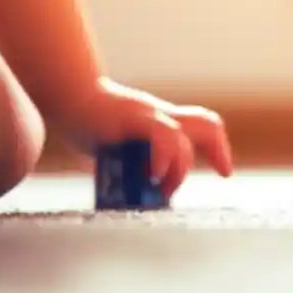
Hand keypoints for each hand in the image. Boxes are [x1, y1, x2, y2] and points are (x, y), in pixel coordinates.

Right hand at [49, 77, 232, 196]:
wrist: (67, 96)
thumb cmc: (91, 124)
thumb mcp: (120, 147)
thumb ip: (132, 165)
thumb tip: (136, 197)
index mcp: (163, 121)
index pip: (204, 127)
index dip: (219, 149)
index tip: (225, 171)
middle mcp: (161, 114)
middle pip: (206, 124)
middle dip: (217, 151)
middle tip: (215, 175)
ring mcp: (148, 114)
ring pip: (183, 135)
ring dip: (178, 167)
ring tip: (161, 184)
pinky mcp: (131, 116)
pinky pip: (161, 133)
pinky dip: (165, 156)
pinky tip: (154, 172)